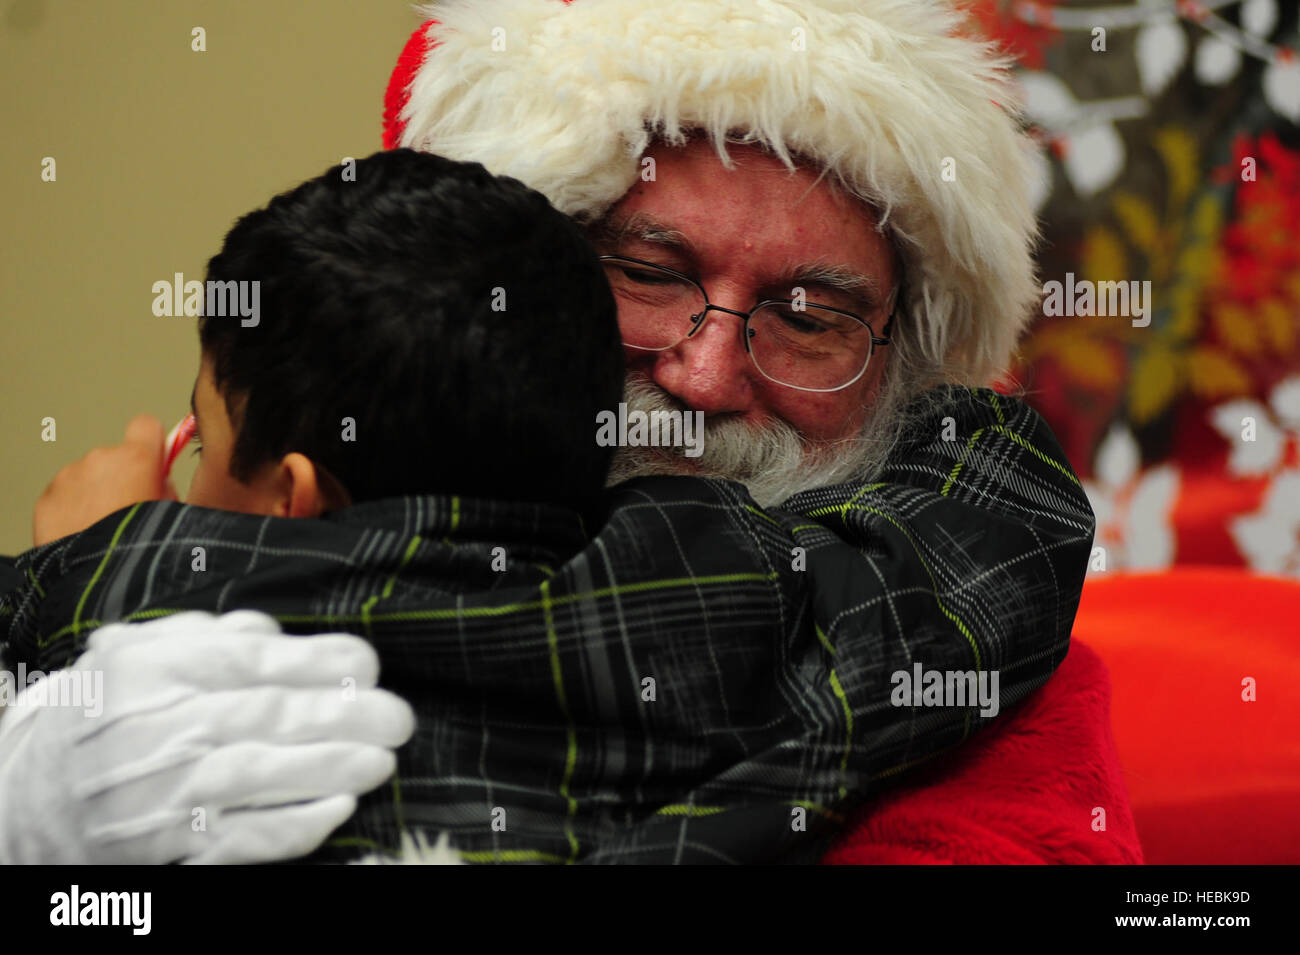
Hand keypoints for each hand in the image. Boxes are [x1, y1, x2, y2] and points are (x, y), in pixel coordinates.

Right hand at [0, 610, 415, 863]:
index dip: (316, 660)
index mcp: (153, 669)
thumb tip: (274, 633)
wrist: (33, 795)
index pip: (247, 658)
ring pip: (255, 776)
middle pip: (263, 716)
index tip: (368, 662)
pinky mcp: (168, 844)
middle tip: (398, 716)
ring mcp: (162, 790)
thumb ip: (208, 634)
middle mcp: (159, 726)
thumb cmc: (106, 712)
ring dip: (327, 769)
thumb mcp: (137, 651)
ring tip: (382, 760)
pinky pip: (236, 838)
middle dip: (342, 716)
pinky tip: (336, 809)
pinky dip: (289, 827)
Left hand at [33, 414, 179, 546]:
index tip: (154, 463)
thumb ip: (167, 488)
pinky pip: (65, 496)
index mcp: (137, 459)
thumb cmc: (141, 547)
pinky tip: (84, 535)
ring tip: (104, 528)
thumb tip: (158, 483)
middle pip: (116, 457)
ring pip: (88, 477)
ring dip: (96, 495)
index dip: (152, 445)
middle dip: (122, 478)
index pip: (146, 426)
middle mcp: (100, 460)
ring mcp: (69, 478)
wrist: (99, 578)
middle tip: (129, 512)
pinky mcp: (47, 499)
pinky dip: (73, 511)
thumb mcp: (176, 514)